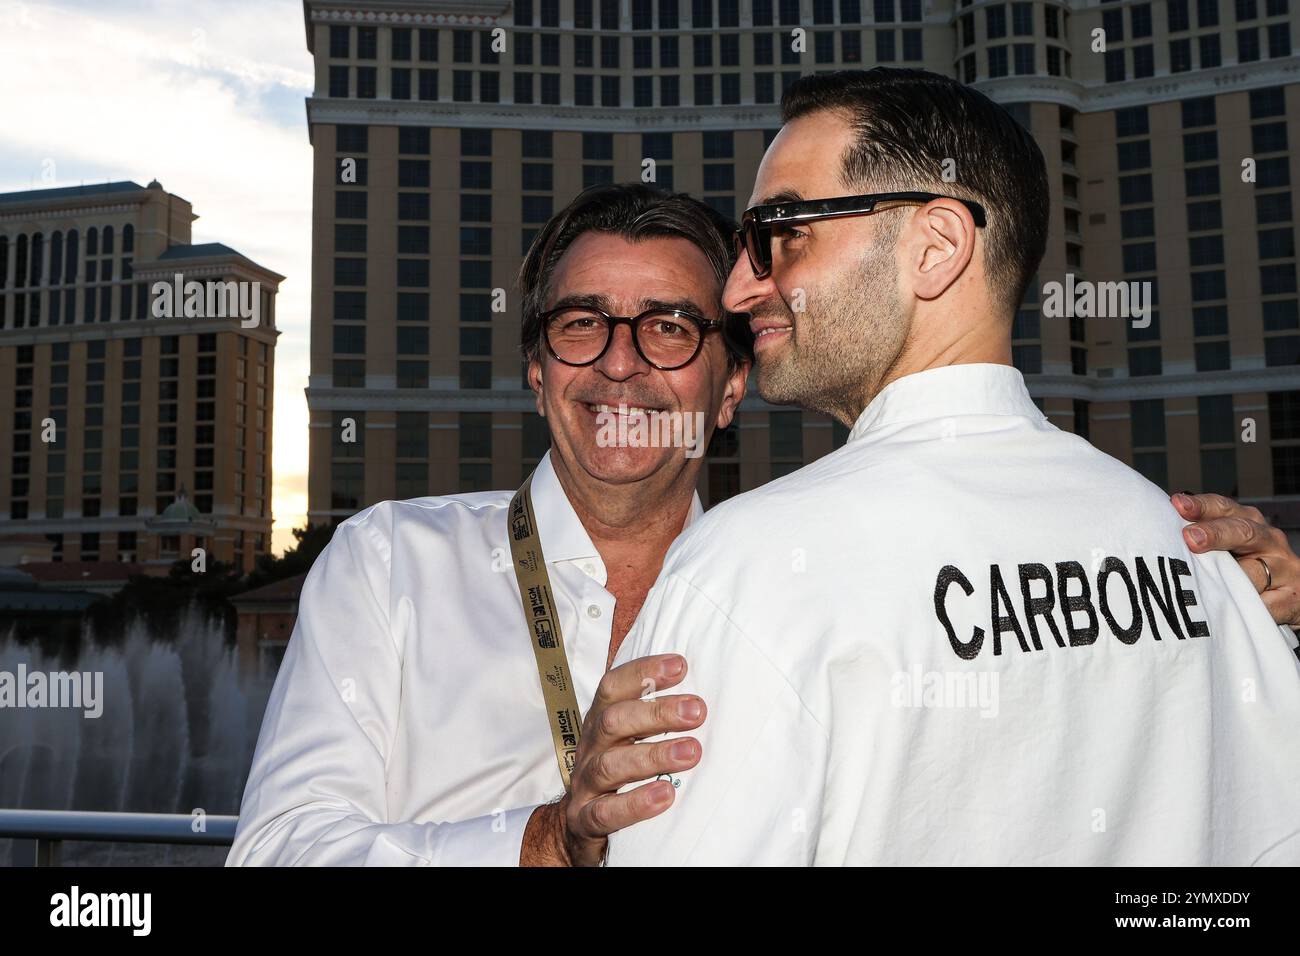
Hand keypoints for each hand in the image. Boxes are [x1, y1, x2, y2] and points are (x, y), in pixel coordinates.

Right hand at [520, 653, 704, 865]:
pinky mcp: (584, 820)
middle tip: (697, 710)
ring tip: (691, 752)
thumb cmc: (618, 773)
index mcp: (601, 721)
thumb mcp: (629, 739)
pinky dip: (636, 803)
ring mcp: (585, 784)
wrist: (577, 826)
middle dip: (657, 712)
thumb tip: (703, 696)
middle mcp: (590, 747)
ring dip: (654, 755)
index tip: (681, 665)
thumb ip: (655, 717)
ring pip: (611, 764)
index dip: (643, 671)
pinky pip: (606, 812)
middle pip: (615, 721)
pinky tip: (665, 795)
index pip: (613, 687)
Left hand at [1173, 492, 1299, 628]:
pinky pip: (1268, 605)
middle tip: (1190, 538)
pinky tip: (1233, 610)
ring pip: (1253, 572)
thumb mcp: (1228, 551)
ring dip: (1229, 579)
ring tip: (1205, 584)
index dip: (1201, 506)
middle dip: (1215, 533)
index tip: (1177, 505)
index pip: (1223, 508)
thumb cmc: (1248, 570)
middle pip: (1242, 532)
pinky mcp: (1294, 599)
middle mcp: (1269, 540)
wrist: (1294, 598)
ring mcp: (1286, 569)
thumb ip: (1201, 541)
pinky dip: (1249, 607)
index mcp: (1249, 523)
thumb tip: (1158, 535)